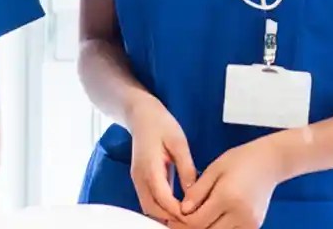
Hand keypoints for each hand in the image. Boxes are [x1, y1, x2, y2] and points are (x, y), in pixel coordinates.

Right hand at [128, 95, 198, 224]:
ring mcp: (137, 179)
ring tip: (186, 217)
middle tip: (193, 221)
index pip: (163, 199)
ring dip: (165, 215)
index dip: (178, 212)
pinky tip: (176, 208)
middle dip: (171, 218)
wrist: (140, 114)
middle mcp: (139, 177)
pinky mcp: (139, 179)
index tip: (196, 216)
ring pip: (148, 207)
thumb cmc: (160, 123)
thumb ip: (186, 168)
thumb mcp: (179, 142)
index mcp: (149, 167)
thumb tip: (194, 192)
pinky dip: (160, 208)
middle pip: (152, 209)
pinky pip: (148, 200)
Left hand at [172, 138, 285, 228]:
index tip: (173, 217)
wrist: (269, 163)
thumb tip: (183, 210)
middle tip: (177, 223)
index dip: (182, 221)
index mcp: (227, 197)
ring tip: (192, 221)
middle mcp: (240, 214)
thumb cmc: (240, 161)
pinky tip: (209, 222)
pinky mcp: (254, 226)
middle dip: (190, 228)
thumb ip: (197, 191)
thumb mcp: (214, 169)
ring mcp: (250, 223)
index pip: (197, 221)